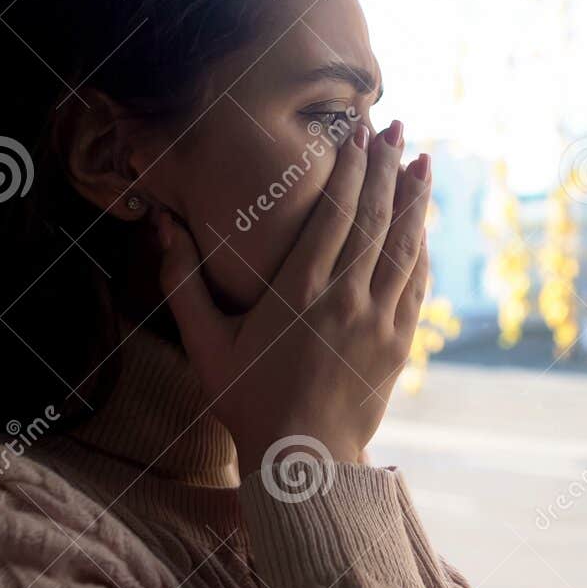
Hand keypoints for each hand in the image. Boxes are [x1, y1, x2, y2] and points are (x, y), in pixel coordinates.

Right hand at [155, 120, 430, 474]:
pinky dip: (422, 247)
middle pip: (373, 217)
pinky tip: (424, 224)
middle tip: (395, 126)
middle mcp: (344, 299)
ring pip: (404, 245)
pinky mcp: (399, 343)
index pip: (333, 212)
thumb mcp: (205, 343)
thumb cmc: (247, 401)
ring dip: (414, 199)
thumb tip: (162, 223)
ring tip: (423, 160)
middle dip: (386, 166)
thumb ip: (182, 280)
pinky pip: (416, 283)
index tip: (358, 131)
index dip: (349, 167)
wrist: (303, 461)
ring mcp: (378, 321)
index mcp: (297, 292)